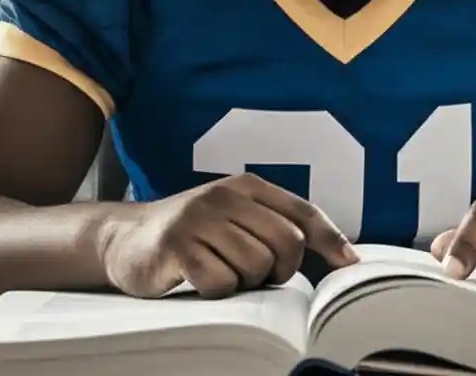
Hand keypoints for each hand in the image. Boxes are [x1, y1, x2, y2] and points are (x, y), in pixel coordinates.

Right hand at [97, 173, 359, 298]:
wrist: (126, 238)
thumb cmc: (192, 234)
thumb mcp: (236, 218)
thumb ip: (278, 227)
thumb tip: (343, 254)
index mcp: (245, 186)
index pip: (302, 212)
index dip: (330, 239)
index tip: (349, 264)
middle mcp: (224, 196)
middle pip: (286, 243)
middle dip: (279, 269)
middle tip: (256, 274)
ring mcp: (199, 219)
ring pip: (255, 265)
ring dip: (243, 281)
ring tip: (221, 270)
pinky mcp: (177, 246)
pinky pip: (221, 282)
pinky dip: (215, 290)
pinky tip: (198, 278)